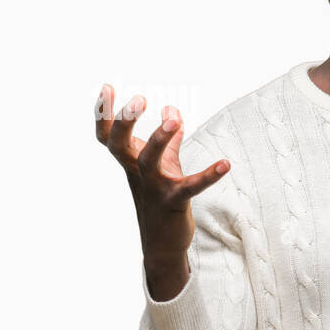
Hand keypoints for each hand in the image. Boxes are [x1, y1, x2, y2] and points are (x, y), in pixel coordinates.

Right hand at [94, 84, 228, 270]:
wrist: (162, 242)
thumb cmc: (162, 198)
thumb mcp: (164, 165)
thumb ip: (169, 139)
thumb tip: (172, 110)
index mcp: (131, 162)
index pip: (108, 136)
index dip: (104, 114)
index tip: (108, 87)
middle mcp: (137, 174)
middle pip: (120, 145)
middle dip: (124, 122)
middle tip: (139, 99)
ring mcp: (154, 188)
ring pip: (150, 162)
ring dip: (160, 139)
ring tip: (175, 119)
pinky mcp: (174, 203)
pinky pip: (191, 186)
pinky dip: (208, 175)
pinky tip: (225, 163)